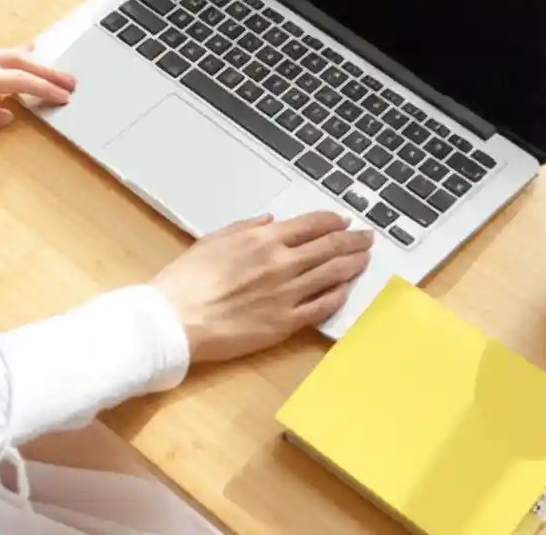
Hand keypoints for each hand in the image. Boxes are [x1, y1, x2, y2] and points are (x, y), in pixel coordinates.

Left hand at [0, 45, 75, 152]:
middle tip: (70, 81)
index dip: (42, 88)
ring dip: (25, 60)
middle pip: (10, 60)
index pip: (12, 81)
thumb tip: (6, 117)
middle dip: (44, 69)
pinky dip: (2, 56)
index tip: (64, 96)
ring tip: (48, 66)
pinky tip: (7, 58)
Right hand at [152, 212, 372, 362]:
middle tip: (368, 238)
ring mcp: (288, 294)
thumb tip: (269, 221)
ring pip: (332, 274)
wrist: (177, 319)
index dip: (333, 222)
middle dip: (353, 240)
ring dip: (353, 264)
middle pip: (330, 247)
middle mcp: (282, 263)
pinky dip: (337, 296)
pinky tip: (346, 290)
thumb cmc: (187, 279)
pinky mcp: (286, 323)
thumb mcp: (213, 240)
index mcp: (263, 240)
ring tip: (366, 258)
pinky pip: (321, 307)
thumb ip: (245, 228)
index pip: (311, 225)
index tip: (344, 222)